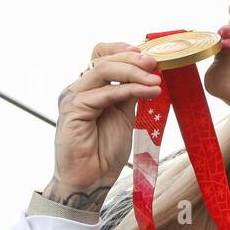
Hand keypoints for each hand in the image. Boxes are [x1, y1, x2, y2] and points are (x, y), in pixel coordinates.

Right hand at [45, 41, 164, 210]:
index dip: (122, 50)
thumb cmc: (104, 153)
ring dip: (133, 72)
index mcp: (90, 88)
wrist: (90, 180)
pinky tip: (148, 92)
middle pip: (103, 59)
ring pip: (102, 70)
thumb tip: (149, 74)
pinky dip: (129, 90)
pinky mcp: (73, 109)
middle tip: (155, 64)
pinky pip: (105, 93)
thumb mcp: (124, 116)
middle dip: (132, 59)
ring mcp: (73, 97)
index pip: (101, 55)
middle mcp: (79, 89)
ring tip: (155, 80)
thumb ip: (130, 95)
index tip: (148, 55)